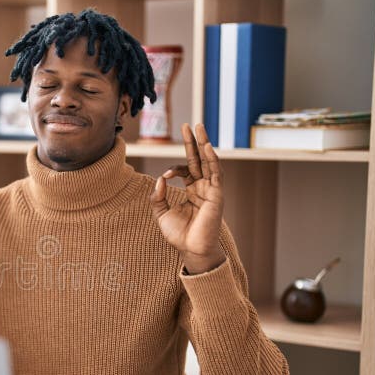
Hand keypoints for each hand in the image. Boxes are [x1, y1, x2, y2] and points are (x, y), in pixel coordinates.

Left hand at [150, 123, 225, 273]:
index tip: (166, 175)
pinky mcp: (217, 194)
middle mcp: (203, 187)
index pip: (186, 170)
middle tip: (189, 124)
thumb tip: (161, 177)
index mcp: (192, 191)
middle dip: (193, 142)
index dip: (175, 168)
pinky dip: (211, 159)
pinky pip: (215, 173)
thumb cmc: (179, 235)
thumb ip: (158, 196)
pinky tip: (206, 146)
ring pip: (209, 161)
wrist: (191, 250)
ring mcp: (211, 190)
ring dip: (204, 144)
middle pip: (199, 159)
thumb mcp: (161, 213)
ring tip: (199, 127)